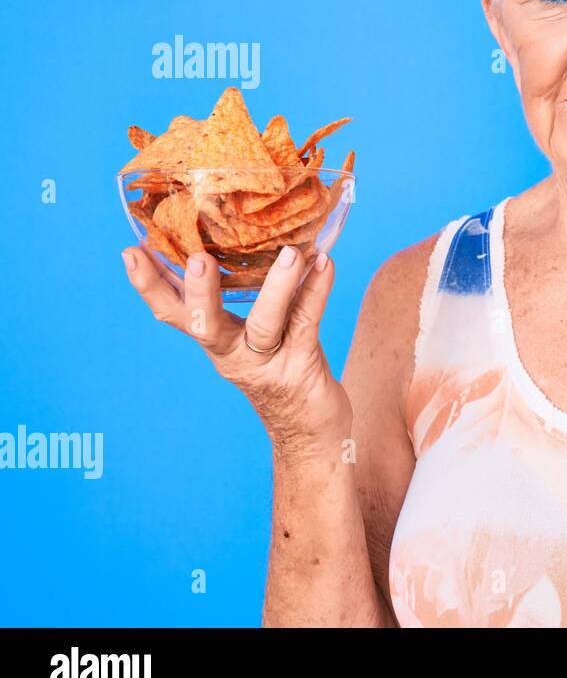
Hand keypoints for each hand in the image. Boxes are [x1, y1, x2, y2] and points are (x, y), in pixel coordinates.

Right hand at [120, 243, 350, 453]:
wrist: (309, 432)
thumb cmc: (278, 371)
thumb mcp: (246, 337)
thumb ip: (236, 301)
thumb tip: (222, 245)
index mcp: (215, 342)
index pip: (173, 313)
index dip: (150, 286)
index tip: (130, 252)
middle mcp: (234, 355)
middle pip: (206, 326)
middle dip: (199, 293)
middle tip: (197, 259)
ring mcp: (268, 362)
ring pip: (265, 324)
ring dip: (278, 288)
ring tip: (291, 253)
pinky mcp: (302, 364)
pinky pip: (308, 321)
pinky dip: (317, 290)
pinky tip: (325, 263)